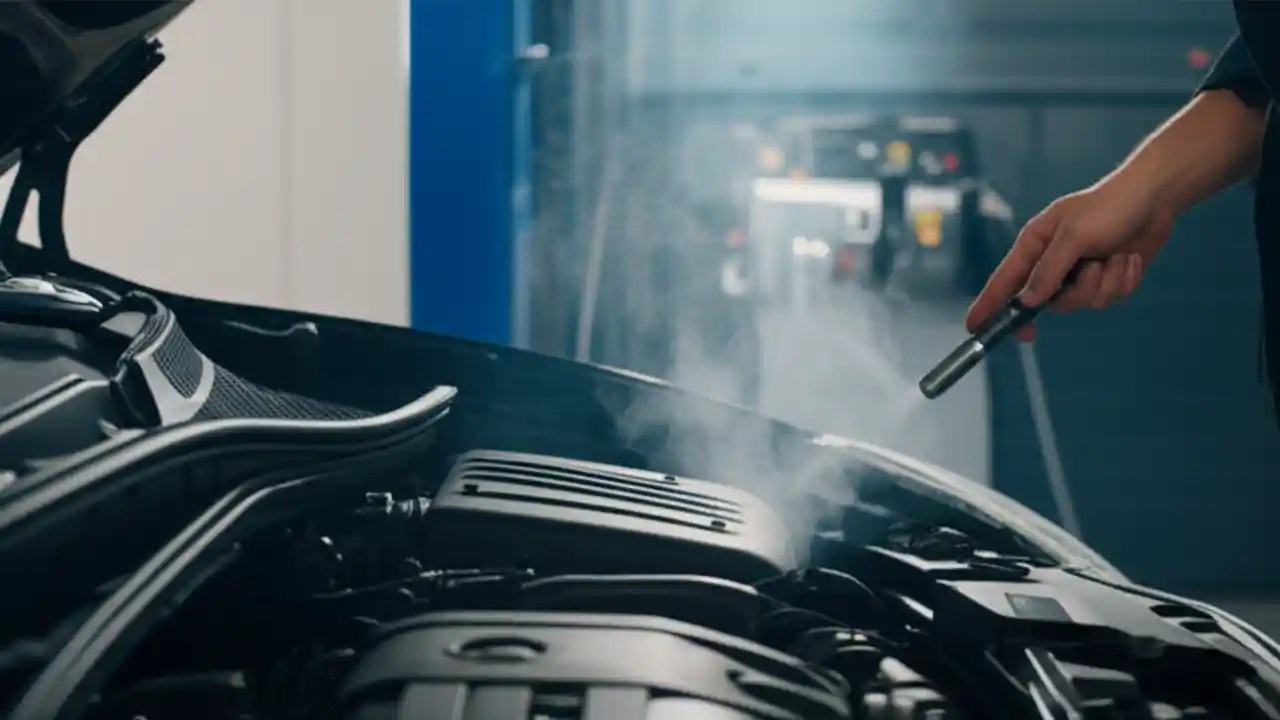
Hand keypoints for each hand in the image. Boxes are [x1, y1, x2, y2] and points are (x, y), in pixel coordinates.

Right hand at [965, 176, 1176, 340]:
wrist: (1155, 198)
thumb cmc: (1109, 207)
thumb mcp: (1074, 236)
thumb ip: (1048, 271)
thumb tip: (1027, 302)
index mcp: (1035, 245)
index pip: (1004, 281)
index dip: (988, 305)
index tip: (974, 328)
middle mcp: (1054, 262)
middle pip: (1049, 302)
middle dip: (1076, 291)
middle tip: (1091, 272)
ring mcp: (1080, 272)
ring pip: (1083, 303)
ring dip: (1106, 281)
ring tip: (1116, 254)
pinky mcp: (1107, 279)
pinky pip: (1109, 298)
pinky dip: (1124, 279)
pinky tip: (1130, 257)